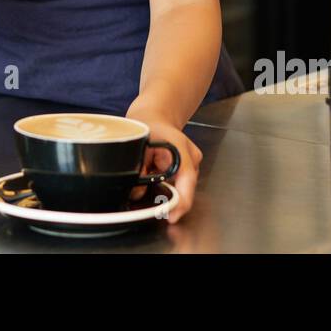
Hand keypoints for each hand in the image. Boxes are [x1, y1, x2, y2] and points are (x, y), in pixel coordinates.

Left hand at [126, 108, 201, 224]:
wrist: (155, 115)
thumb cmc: (148, 125)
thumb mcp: (139, 143)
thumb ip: (140, 167)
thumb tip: (138, 192)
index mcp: (182, 150)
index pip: (187, 183)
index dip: (180, 204)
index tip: (170, 216)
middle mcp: (192, 158)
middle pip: (184, 188)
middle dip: (167, 196)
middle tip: (149, 191)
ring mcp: (193, 162)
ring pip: (180, 186)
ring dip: (165, 187)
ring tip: (150, 170)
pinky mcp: (189, 167)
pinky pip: (177, 181)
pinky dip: (165, 182)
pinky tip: (155, 170)